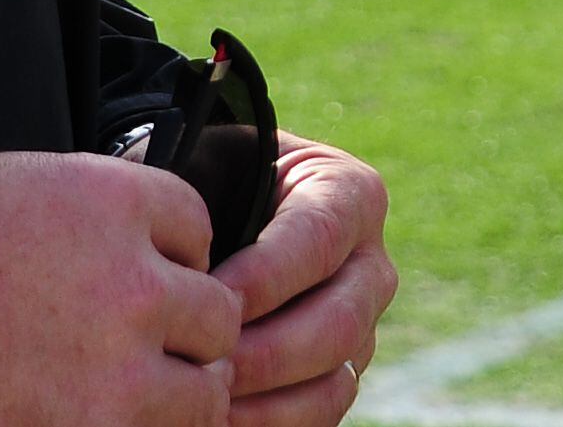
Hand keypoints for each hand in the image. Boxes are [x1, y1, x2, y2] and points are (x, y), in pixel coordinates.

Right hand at [0, 148, 241, 426]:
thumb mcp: (19, 185)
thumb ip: (98, 205)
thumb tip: (149, 231)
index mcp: (115, 203)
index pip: (198, 226)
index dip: (173, 254)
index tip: (145, 274)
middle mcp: (135, 283)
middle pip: (218, 312)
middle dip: (188, 330)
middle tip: (149, 344)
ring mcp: (121, 370)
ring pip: (207, 389)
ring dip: (180, 392)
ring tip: (132, 392)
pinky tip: (105, 416)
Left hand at [215, 135, 395, 425]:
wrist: (214, 213)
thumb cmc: (207, 178)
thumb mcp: (212, 162)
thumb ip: (211, 189)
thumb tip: (192, 255)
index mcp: (350, 194)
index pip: (319, 239)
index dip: (265, 275)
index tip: (210, 296)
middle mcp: (370, 264)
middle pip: (339, 322)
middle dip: (265, 351)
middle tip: (204, 361)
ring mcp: (362, 327)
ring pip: (335, 380)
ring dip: (267, 400)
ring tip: (207, 395)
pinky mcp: (339, 375)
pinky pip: (320, 415)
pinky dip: (269, 423)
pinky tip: (218, 418)